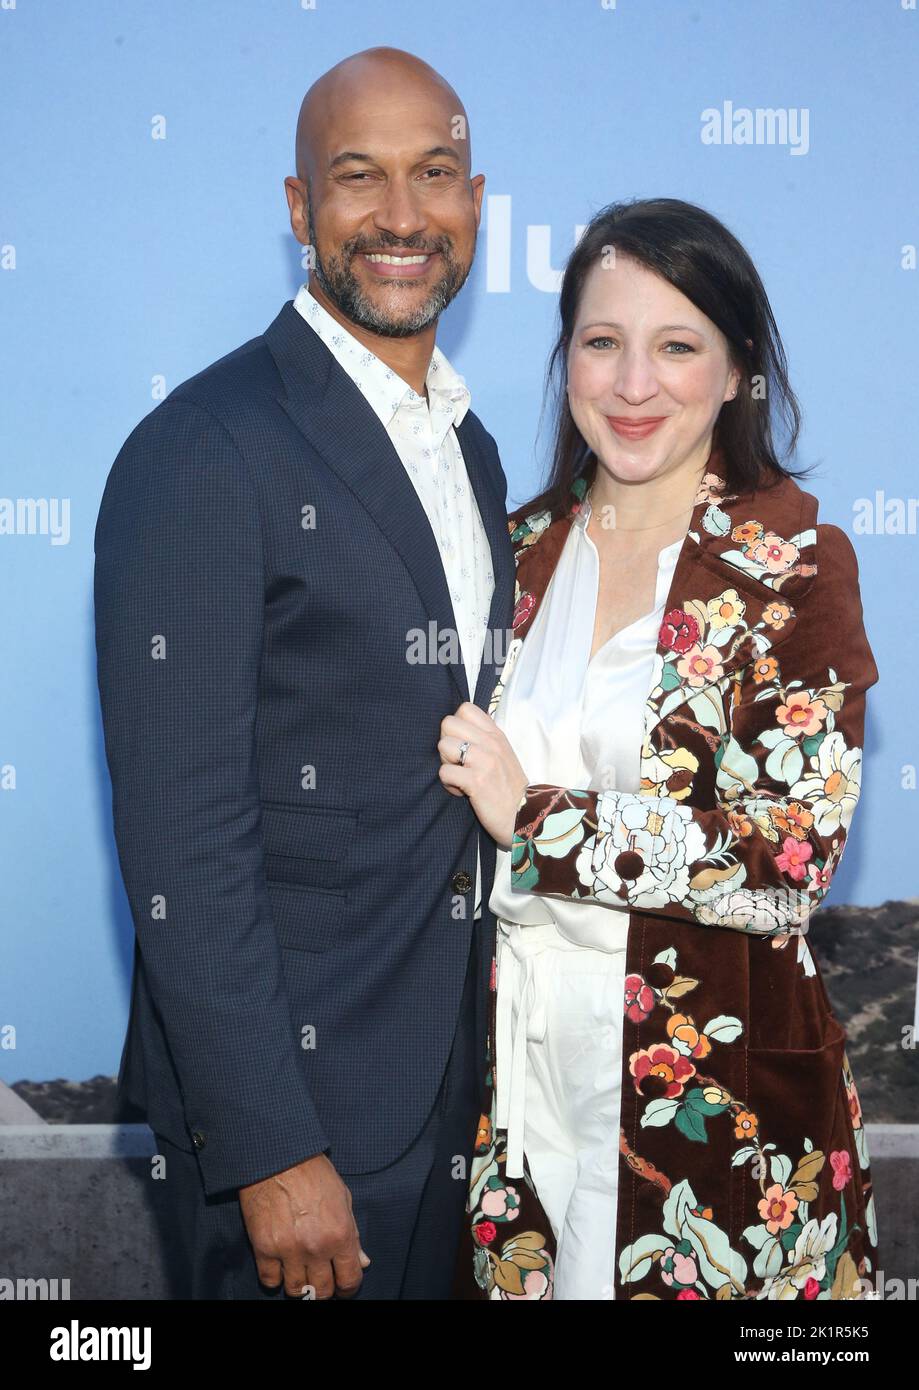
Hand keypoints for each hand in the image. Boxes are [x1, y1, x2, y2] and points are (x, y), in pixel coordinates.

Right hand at [238, 1152, 369, 1298]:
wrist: (278, 1157)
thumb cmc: (313, 1172)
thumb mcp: (343, 1197)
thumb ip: (353, 1233)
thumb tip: (363, 1261)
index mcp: (340, 1234)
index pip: (350, 1280)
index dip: (348, 1287)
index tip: (343, 1285)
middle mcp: (316, 1247)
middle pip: (323, 1291)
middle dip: (325, 1288)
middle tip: (321, 1278)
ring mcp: (289, 1250)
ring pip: (297, 1291)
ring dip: (300, 1285)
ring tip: (300, 1272)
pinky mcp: (264, 1248)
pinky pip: (270, 1280)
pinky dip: (275, 1277)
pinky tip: (280, 1265)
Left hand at [438, 701, 528, 848]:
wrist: (526, 815)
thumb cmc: (509, 786)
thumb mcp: (502, 753)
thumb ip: (484, 738)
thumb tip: (458, 730)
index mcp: (496, 734)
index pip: (465, 708)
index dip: (456, 726)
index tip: (463, 744)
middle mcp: (490, 742)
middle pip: (447, 723)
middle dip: (446, 743)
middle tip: (458, 762)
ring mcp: (484, 760)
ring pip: (443, 746)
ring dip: (446, 764)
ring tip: (460, 777)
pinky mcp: (476, 781)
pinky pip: (444, 772)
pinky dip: (449, 784)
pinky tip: (462, 791)